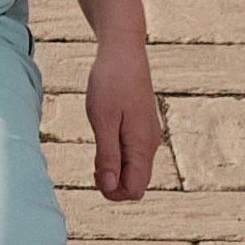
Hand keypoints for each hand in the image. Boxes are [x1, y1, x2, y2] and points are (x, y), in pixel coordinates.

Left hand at [81, 25, 164, 204]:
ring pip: (134, 170)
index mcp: (142, 145)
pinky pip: (132, 155)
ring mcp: (147, 136)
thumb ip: (108, 156)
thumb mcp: (103, 120)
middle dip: (113, 184)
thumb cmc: (110, 82)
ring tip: (98, 149)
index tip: (95, 174)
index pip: (135, 190)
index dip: (113, 192)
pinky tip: (105, 139)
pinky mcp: (142, 128)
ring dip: (114, 170)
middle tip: (93, 165)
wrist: (124, 51)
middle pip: (136, 183)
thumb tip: (111, 187)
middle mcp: (150, 144)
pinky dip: (117, 156)